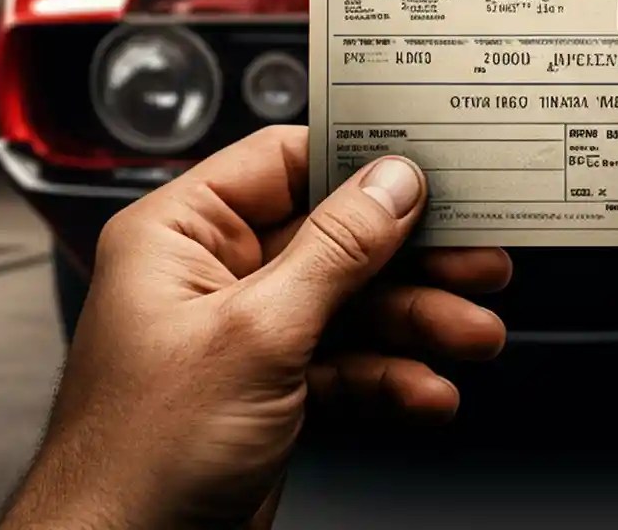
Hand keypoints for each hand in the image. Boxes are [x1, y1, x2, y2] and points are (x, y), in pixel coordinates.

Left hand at [1, 127, 508, 529]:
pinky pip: (350, 364)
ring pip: (354, 306)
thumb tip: (392, 184)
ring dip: (418, 323)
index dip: (360, 163)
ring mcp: (248, 335)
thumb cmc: (139, 455)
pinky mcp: (274, 389)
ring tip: (471, 333)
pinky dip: (392, 377)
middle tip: (477, 258)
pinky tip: (427, 390)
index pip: (284, 163)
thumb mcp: (257, 332)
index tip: (429, 170)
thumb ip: (335, 250)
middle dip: (413, 258)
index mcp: (181, 235)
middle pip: (337, 240)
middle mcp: (214, 276)